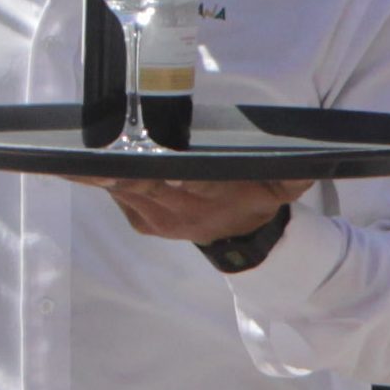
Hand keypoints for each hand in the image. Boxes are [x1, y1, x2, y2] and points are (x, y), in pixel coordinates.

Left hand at [80, 176, 313, 244]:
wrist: (242, 237)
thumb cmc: (258, 197)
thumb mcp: (285, 186)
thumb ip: (294, 172)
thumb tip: (310, 160)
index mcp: (213, 199)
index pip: (188, 184)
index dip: (165, 177)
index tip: (146, 168)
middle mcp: (179, 211)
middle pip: (144, 186)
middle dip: (121, 172)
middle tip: (96, 155)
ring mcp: (156, 218)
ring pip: (124, 190)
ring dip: (104, 173)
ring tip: (80, 152)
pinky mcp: (140, 220)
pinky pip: (117, 194)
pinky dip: (101, 177)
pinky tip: (85, 161)